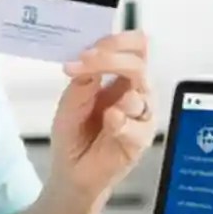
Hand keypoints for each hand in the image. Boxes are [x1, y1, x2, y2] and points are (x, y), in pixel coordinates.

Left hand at [51, 30, 155, 198]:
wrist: (71, 173)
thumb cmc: (73, 135)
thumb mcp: (70, 102)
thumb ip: (83, 80)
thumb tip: (94, 58)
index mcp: (119, 77)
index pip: (133, 47)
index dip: (117, 40)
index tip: (88, 49)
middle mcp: (135, 91)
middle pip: (139, 62)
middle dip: (112, 58)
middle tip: (85, 61)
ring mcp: (141, 115)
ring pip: (142, 90)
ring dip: (116, 90)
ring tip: (97, 103)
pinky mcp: (142, 139)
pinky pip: (139, 124)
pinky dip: (122, 121)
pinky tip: (110, 123)